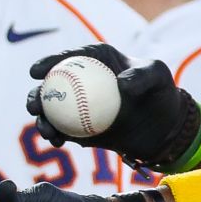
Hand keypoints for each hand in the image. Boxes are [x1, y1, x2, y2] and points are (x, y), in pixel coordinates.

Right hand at [26, 46, 199, 170]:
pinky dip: (56, 136)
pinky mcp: (80, 129)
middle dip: (36, 95)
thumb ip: (141, 75)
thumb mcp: (157, 75)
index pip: (67, 59)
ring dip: (41, 120)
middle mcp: (82, 83)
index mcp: (95, 61)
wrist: (165, 127)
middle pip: (51, 87)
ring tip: (46, 130)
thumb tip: (120, 84)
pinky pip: (63, 132)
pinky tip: (56, 142)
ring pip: (51, 112)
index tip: (36, 72)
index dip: (47, 62)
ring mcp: (79, 107)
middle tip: (35, 106)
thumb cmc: (162, 92)